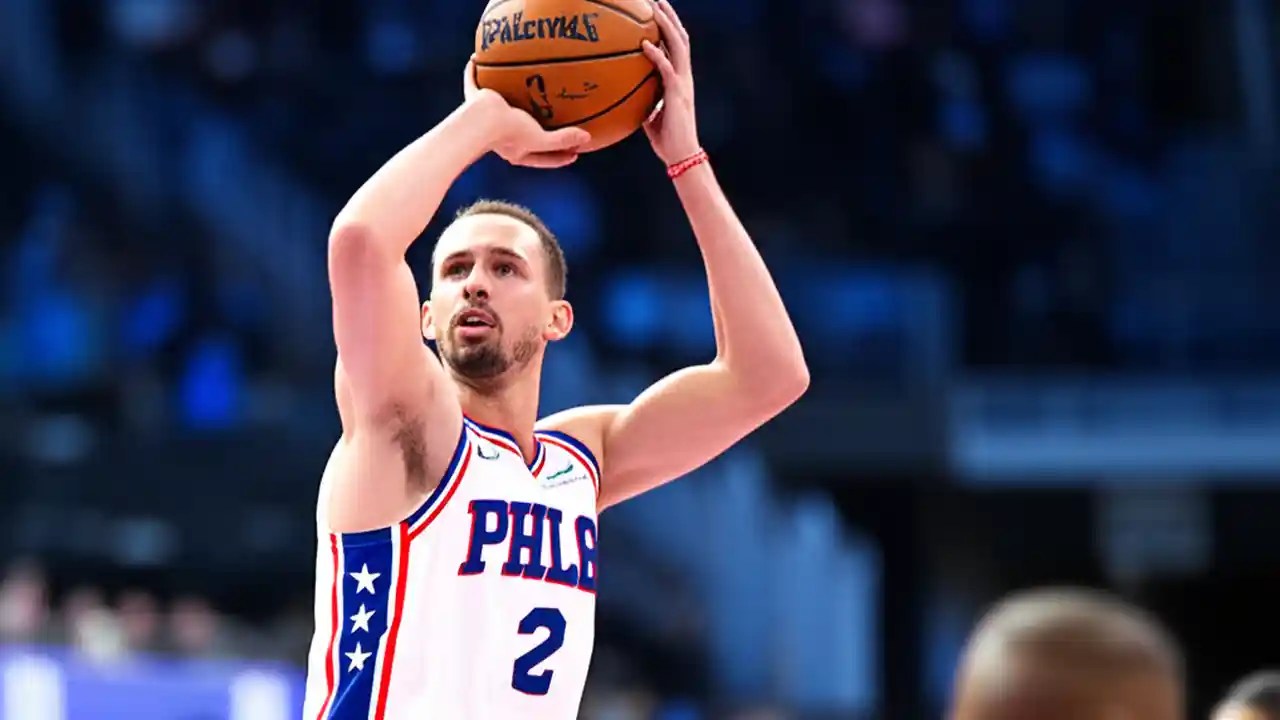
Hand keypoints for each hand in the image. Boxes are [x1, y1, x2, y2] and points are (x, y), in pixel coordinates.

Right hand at [462, 57, 590, 168]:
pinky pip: (473, 80)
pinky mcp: (474, 98)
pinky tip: (476, 58)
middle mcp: (502, 137)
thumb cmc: (510, 132)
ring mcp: (487, 118)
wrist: (481, 121)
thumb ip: (563, 139)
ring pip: (502, 107)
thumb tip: (587, 138)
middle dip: (538, 130)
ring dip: (511, 99)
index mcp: (517, 151)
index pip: (543, 158)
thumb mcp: (540, 139)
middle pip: (524, 134)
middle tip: (558, 124)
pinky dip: (474, 70)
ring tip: (524, 90)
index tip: (577, 152)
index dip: (560, 157)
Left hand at [640, 1, 700, 165]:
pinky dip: (657, 54)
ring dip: (666, 25)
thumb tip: (624, 94)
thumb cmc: (666, 139)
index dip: (669, 27)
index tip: (656, 11)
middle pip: (680, 38)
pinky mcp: (678, 94)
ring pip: (678, 46)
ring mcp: (683, 83)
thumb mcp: (650, 114)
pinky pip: (666, 69)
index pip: (676, 46)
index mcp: (679, 79)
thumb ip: (643, 100)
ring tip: (654, 8)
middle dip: (669, 16)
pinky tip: (644, 44)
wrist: (681, 155)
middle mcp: (684, 76)